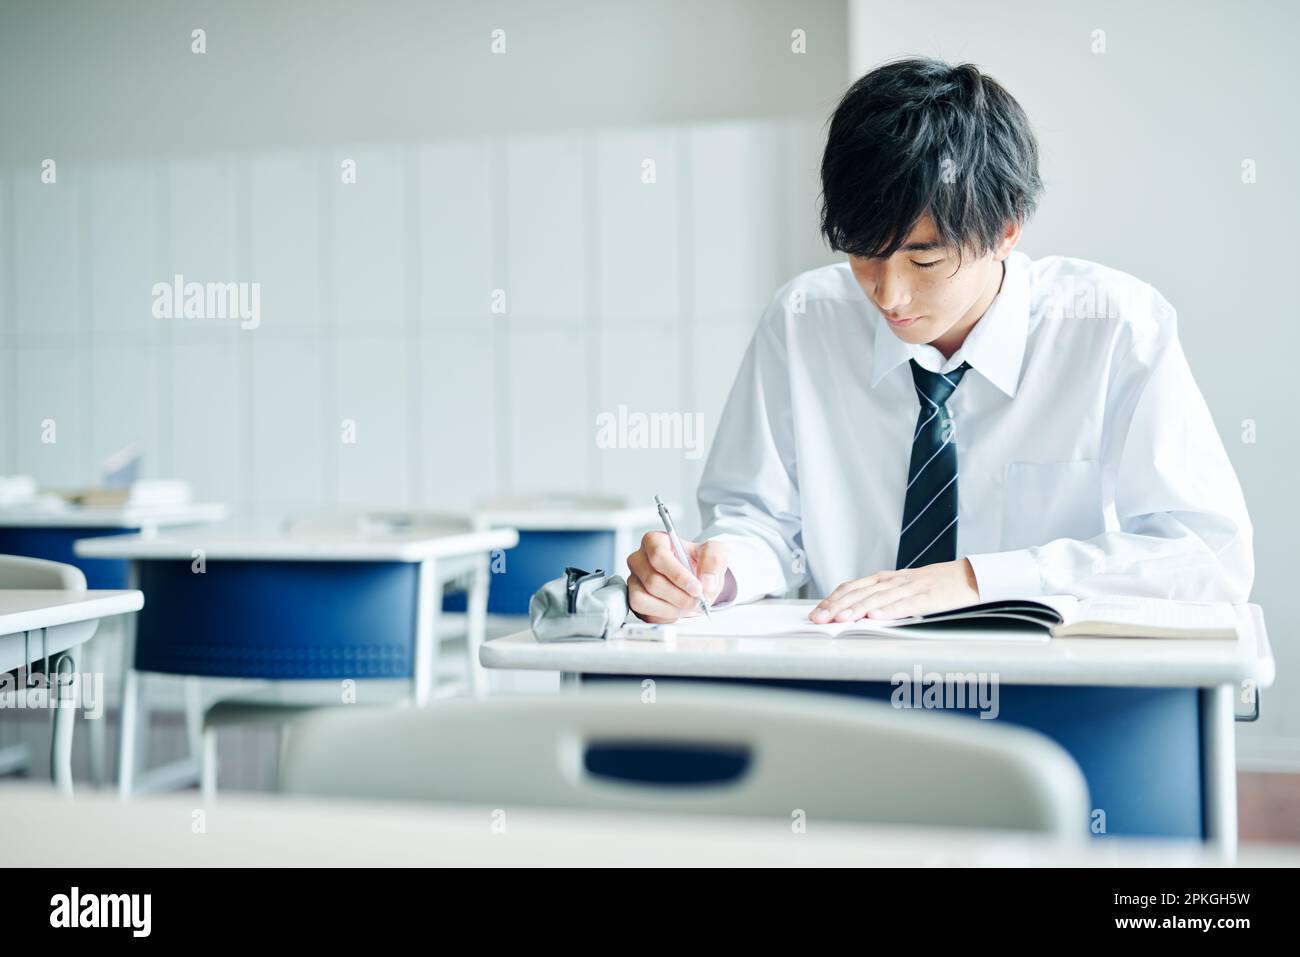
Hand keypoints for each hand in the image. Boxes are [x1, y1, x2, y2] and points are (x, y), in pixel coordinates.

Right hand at [627, 532, 728, 622]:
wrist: (697, 582)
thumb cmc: (699, 564)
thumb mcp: (715, 553)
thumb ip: (714, 560)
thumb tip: (707, 582)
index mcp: (655, 541)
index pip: (658, 556)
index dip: (678, 575)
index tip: (696, 588)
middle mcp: (639, 559)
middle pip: (652, 580)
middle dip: (679, 596)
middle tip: (697, 601)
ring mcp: (634, 580)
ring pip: (642, 597)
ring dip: (670, 607)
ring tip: (686, 606)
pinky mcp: (633, 598)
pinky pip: (641, 611)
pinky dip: (662, 614)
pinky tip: (676, 610)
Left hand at [810, 558, 979, 622]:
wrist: (967, 578)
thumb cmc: (931, 586)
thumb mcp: (899, 588)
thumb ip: (877, 598)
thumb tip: (849, 614)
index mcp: (884, 579)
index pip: (852, 587)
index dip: (832, 599)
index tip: (816, 613)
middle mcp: (893, 581)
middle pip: (860, 593)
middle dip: (837, 607)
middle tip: (819, 619)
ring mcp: (911, 588)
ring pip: (879, 599)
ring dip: (858, 610)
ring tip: (841, 620)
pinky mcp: (928, 598)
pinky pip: (907, 605)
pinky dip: (891, 611)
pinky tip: (877, 618)